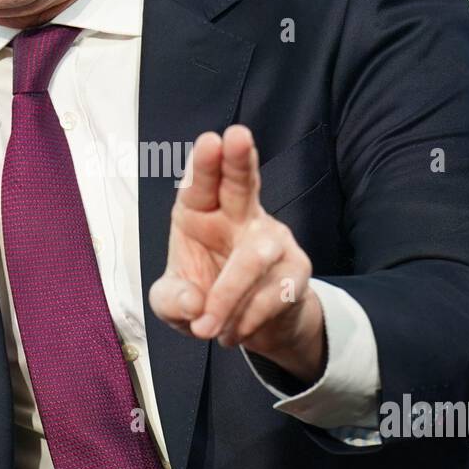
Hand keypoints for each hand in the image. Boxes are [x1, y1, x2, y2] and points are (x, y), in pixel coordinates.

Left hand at [148, 124, 325, 382]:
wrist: (248, 327)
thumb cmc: (204, 298)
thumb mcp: (172, 304)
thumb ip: (172, 301)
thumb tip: (194, 304)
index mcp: (201, 211)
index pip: (202, 183)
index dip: (205, 163)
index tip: (210, 140)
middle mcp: (239, 216)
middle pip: (243, 181)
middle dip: (240, 160)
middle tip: (236, 136)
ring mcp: (272, 240)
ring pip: (255, 256)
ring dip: (228, 295)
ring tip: (206, 329)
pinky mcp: (296, 271)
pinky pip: (274, 293)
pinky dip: (248, 319)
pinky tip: (233, 333)